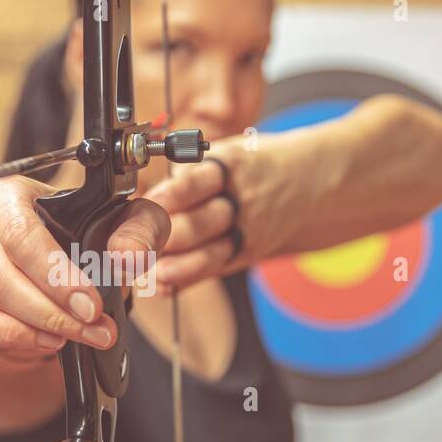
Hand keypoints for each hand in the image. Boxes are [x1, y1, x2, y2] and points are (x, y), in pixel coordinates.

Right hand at [0, 175, 170, 369]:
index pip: (21, 236)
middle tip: (89, 332)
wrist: (55, 277)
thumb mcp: (125, 227)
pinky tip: (22, 350)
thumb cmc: (85, 244)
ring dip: (16, 336)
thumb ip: (140, 231)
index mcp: (6, 197)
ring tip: (58, 340)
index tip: (91, 307)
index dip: (56, 277)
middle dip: (48, 315)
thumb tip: (127, 258)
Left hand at [144, 132, 298, 291]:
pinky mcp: (249, 253)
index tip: (145, 206)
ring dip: (177, 266)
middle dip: (165, 237)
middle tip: (131, 247)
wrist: (309, 179)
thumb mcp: (224, 155)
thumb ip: (187, 176)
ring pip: (210, 252)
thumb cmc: (250, 166)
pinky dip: (188, 279)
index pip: (196, 183)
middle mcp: (240, 201)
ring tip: (150, 273)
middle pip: (201, 223)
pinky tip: (165, 286)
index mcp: (229, 167)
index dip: (170, 197)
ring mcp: (247, 231)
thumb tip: (144, 199)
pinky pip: (216, 269)